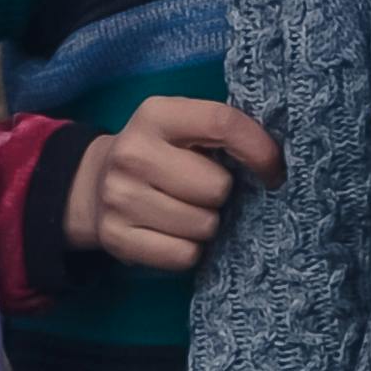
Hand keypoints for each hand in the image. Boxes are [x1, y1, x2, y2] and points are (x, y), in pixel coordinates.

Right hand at [64, 97, 284, 270]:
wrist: (94, 185)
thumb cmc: (161, 154)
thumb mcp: (183, 128)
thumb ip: (223, 132)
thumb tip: (277, 161)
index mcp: (156, 114)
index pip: (222, 123)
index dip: (259, 150)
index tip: (273, 171)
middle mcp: (132, 153)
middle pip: (216, 187)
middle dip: (220, 193)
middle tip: (202, 190)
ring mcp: (119, 197)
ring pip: (203, 226)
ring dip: (205, 224)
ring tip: (185, 211)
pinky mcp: (117, 238)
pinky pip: (184, 255)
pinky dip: (188, 250)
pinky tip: (173, 233)